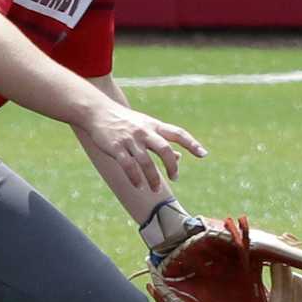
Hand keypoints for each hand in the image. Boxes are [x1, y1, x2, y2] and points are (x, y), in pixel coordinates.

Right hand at [82, 104, 204, 190]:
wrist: (98, 111)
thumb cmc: (125, 121)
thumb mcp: (146, 127)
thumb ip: (162, 141)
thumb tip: (180, 157)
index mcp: (154, 126)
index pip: (178, 133)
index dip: (192, 143)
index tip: (203, 154)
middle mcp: (144, 131)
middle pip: (164, 149)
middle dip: (172, 166)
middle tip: (175, 178)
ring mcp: (130, 139)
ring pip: (146, 162)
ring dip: (153, 178)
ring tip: (156, 190)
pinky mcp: (116, 147)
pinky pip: (128, 165)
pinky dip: (135, 178)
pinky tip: (139, 186)